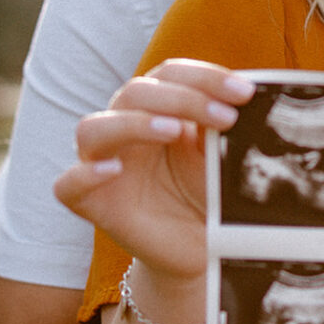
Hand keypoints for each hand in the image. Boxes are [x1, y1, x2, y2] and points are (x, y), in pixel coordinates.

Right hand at [53, 60, 253, 279]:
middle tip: (226, 117)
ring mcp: (104, 165)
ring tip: (174, 131)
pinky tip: (114, 170)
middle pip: (134, 93)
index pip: (169, 74)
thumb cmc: (212, 195)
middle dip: (183, 97)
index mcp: (157, 109)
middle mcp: (125, 130)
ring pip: (92, 128)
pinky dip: (85, 175)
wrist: (204, 249)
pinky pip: (67, 185)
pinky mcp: (92, 204)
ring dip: (134, 122)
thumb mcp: (226, 156)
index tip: (245, 93)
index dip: (205, 77)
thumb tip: (256, 97)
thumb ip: (231, 126)